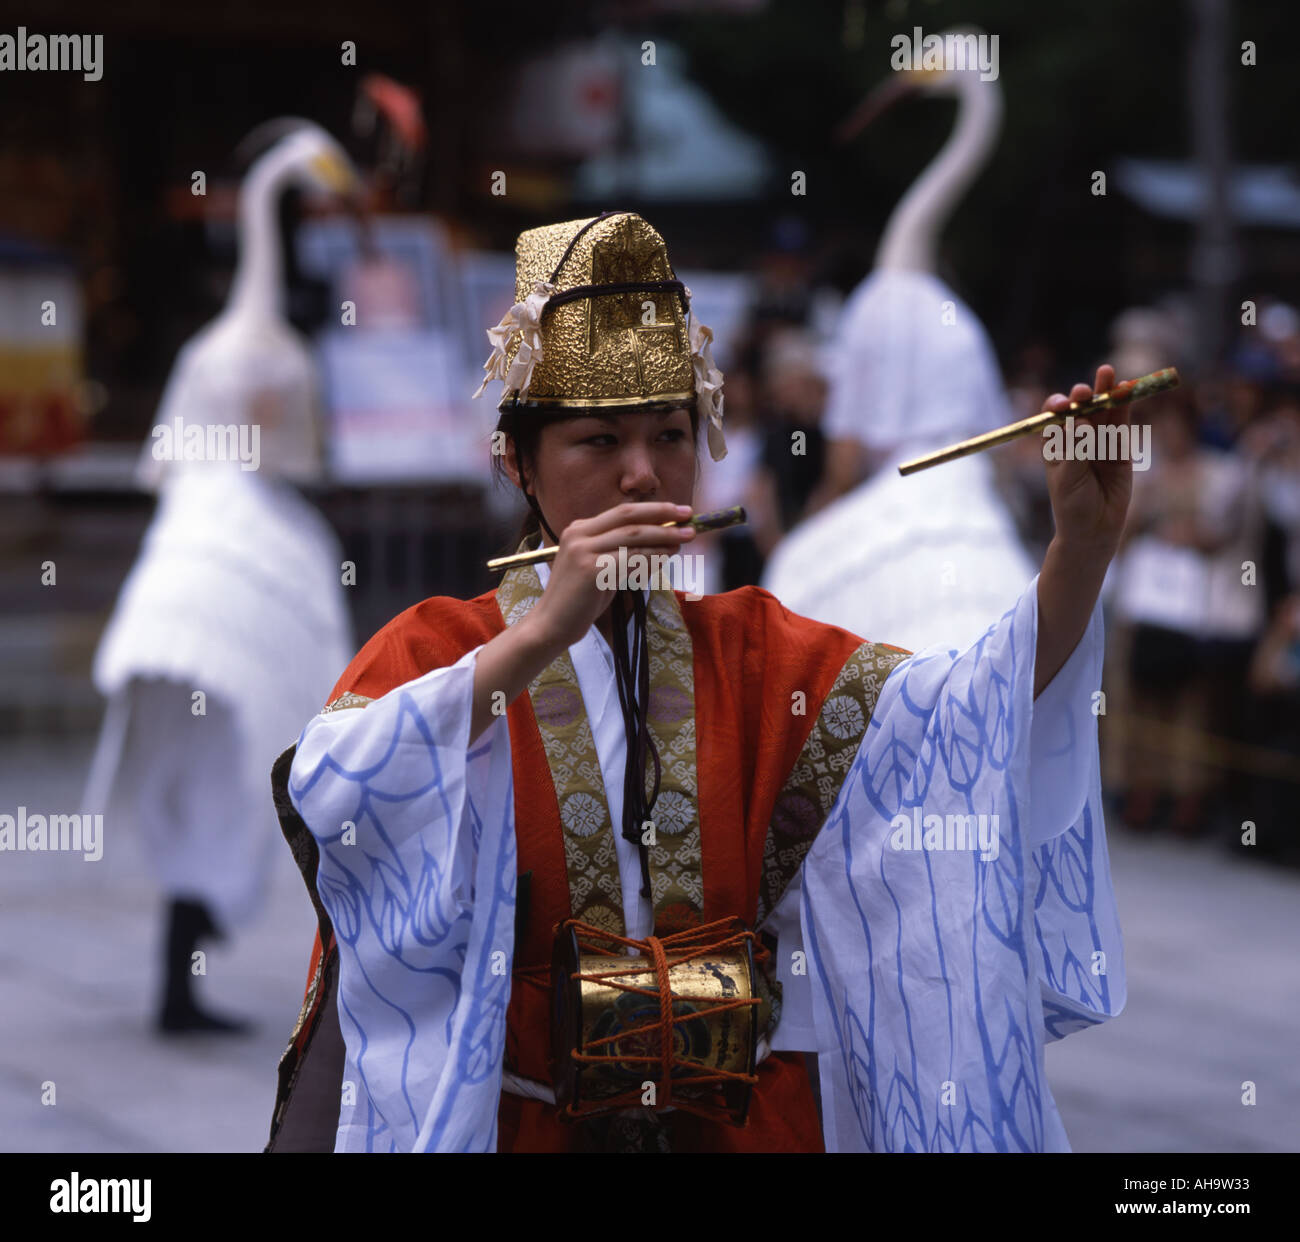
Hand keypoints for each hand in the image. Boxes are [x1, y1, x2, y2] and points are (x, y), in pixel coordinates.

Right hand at [528, 501, 695, 650]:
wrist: (551, 626)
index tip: (679, 510)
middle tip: (690, 518)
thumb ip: (624, 554)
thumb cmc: (579, 601)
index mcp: (579, 529)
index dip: (653, 509)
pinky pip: (631, 559)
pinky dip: (652, 557)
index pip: (623, 512)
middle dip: (663, 515)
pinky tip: (667, 558)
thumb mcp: (601, 569)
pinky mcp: (590, 570)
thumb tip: (663, 544)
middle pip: (629, 517)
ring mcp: (583, 551)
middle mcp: (578, 534)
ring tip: (685, 538)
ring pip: (633, 537)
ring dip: (663, 536)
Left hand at [1042, 363, 1132, 559]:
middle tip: (1084, 390)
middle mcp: (1076, 439)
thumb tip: (1078, 419)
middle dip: (1082, 396)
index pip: (1053, 418)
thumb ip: (1075, 449)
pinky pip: (1121, 423)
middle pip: (1080, 409)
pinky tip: (1126, 389)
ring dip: (1105, 392)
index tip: (1061, 406)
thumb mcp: (1069, 478)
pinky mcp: (1119, 447)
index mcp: (1055, 445)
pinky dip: (1123, 406)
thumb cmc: (1073, 505)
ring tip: (1108, 372)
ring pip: (1102, 412)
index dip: (1057, 407)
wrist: (1095, 528)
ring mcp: (1098, 441)